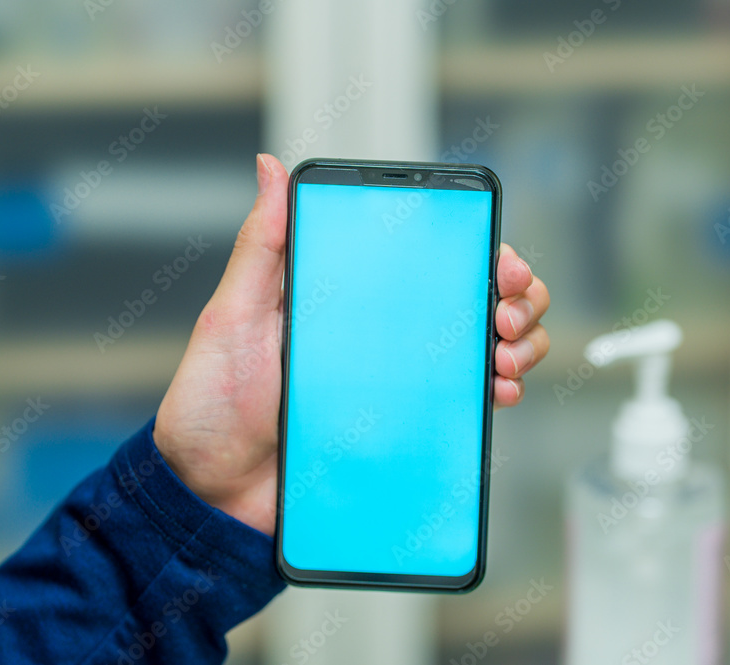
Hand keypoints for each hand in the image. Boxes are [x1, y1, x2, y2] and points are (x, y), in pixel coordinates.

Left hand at [154, 154, 549, 535]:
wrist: (210, 492)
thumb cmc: (212, 402)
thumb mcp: (233, 314)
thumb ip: (260, 245)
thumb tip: (270, 168)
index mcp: (349, 299)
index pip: (427, 260)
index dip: (476, 252)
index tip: (496, 260)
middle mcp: (382, 336)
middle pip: (472, 301)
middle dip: (514, 297)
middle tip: (505, 315)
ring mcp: (397, 384)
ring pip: (483, 350)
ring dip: (519, 343)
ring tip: (505, 356)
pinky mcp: (402, 430)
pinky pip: (464, 408)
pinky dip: (498, 394)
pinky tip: (499, 392)